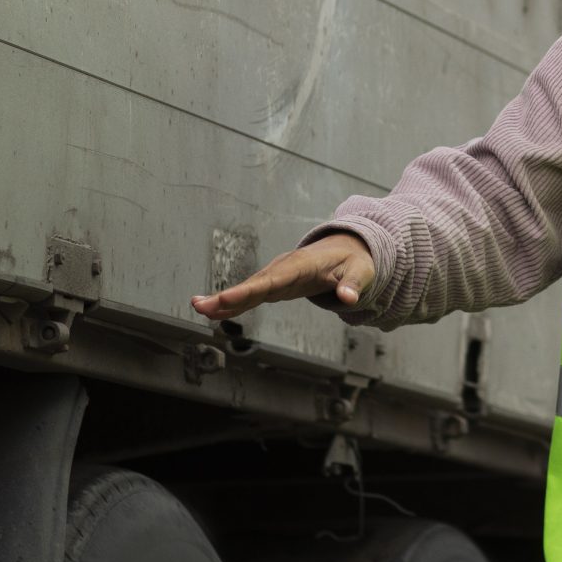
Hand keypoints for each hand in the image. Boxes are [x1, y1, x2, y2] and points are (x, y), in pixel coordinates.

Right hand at [190, 232, 375, 320]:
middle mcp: (283, 269)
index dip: (250, 289)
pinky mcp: (276, 285)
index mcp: (302, 265)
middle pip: (253, 284)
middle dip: (227, 296)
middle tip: (200, 306)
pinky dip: (233, 303)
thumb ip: (353, 285)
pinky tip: (214, 313)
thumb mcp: (362, 272)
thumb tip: (348, 299)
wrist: (347, 248)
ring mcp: (277, 276)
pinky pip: (252, 295)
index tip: (228, 298)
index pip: (274, 279)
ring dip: (223, 300)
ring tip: (198, 308)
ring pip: (248, 290)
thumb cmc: (355, 261)